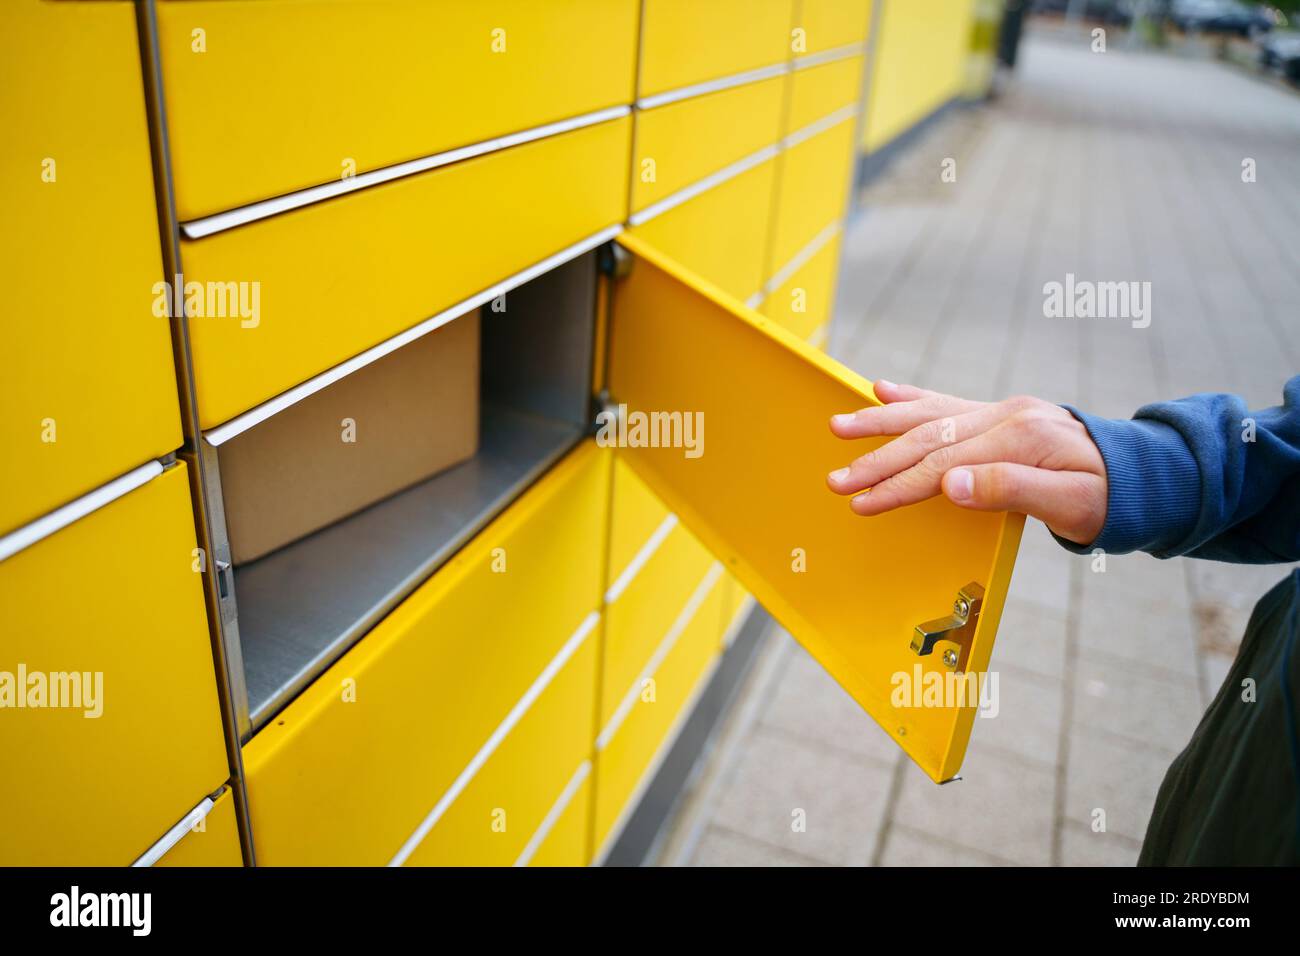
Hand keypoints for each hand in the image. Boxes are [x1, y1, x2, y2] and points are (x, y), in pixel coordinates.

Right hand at [826, 381, 1108, 545]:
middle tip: (836, 480)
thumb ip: (1009, 491)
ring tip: (839, 426)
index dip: (897, 486)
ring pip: (929, 413)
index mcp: (1020, 439)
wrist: (1144, 473)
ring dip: (880, 421)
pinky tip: (882, 390)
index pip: (942, 465)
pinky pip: (947, 403)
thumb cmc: (1110, 497)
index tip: (862, 502)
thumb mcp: (1071, 505)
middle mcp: (1005, 416)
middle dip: (876, 460)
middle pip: (926, 437)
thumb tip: (948, 484)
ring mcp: (1001, 411)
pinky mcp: (1000, 414)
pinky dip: (912, 397)